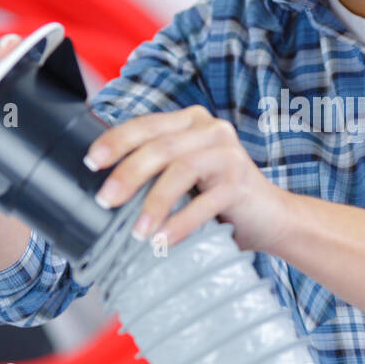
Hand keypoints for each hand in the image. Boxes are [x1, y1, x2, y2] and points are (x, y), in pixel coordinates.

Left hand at [83, 104, 292, 253]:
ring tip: (136, 231)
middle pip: (160, 146)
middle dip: (128, 173)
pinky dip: (180, 224)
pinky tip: (162, 241)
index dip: (116, 141)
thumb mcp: (184, 176)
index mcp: (191, 122)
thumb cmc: (219, 199)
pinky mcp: (241, 183)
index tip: (92, 162)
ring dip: (153, 203)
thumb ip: (157, 169)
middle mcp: (212, 130)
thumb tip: (106, 187)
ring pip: (180, 170)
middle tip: (105, 201)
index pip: (147, 125)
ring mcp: (229, 154)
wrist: (272, 218)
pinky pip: (204, 203)